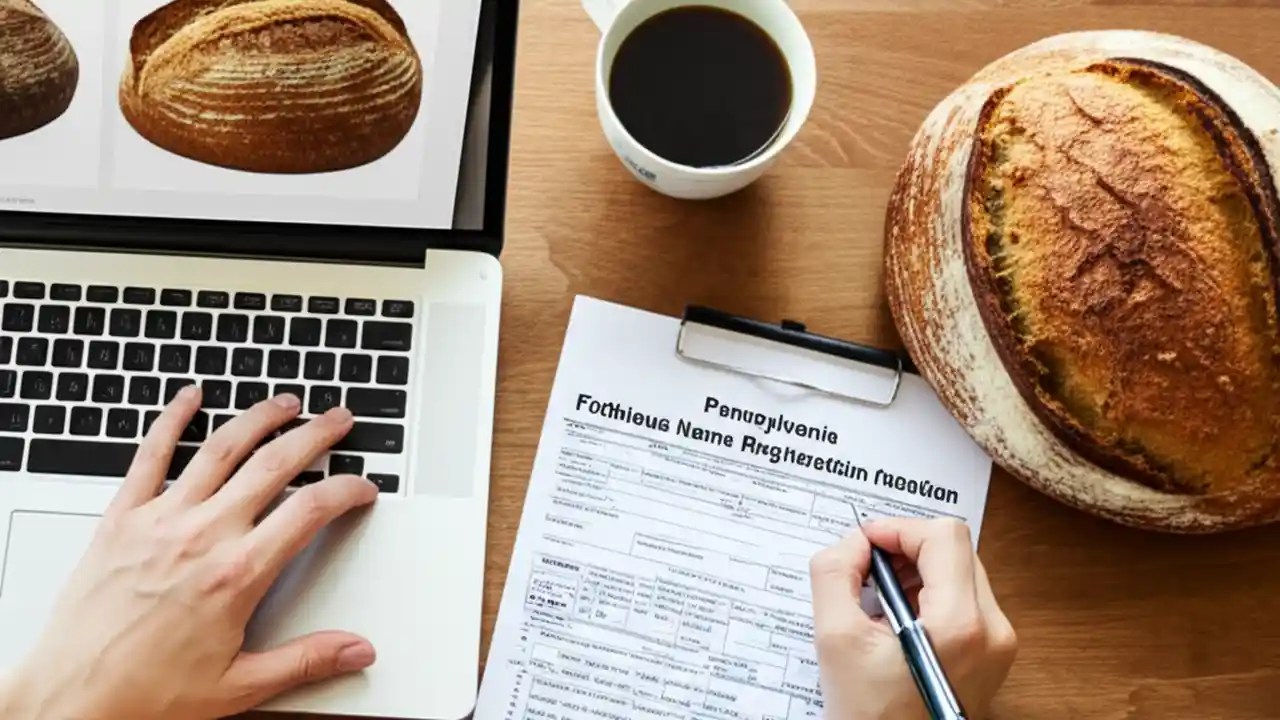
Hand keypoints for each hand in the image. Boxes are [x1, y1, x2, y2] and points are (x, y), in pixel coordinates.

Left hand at [1, 388, 379, 719]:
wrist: (71, 698)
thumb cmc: (145, 695)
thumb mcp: (240, 685)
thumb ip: (306, 660)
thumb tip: (355, 651)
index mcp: (237, 574)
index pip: (311, 511)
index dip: (347, 490)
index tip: (361, 488)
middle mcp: (203, 536)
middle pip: (274, 464)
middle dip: (316, 436)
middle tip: (338, 421)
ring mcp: (160, 520)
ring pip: (221, 448)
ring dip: (260, 418)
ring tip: (285, 404)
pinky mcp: (122, 518)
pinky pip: (149, 455)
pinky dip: (170, 420)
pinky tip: (188, 398)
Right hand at [809, 518, 1016, 719]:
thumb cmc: (870, 716)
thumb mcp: (835, 638)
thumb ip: (835, 573)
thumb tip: (853, 542)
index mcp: (960, 624)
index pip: (942, 536)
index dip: (898, 528)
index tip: (865, 544)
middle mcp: (992, 629)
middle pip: (954, 549)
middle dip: (905, 549)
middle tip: (866, 573)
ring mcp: (999, 643)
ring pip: (960, 570)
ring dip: (917, 571)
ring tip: (879, 601)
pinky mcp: (994, 653)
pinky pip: (965, 598)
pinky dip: (929, 594)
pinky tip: (897, 620)